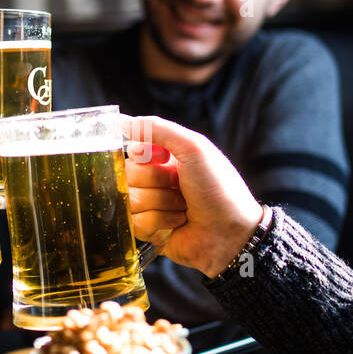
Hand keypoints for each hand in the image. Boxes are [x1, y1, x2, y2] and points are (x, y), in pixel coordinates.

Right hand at [122, 114, 262, 277]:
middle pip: (129, 175)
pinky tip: (179, 223)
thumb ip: (157, 129)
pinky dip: (159, 221)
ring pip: (130, 199)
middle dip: (157, 181)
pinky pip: (135, 222)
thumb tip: (121, 121)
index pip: (133, 151)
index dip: (146, 156)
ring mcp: (151, 207)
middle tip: (180, 187)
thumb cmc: (219, 188)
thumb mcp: (193, 147)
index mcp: (166, 159)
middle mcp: (156, 182)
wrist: (232, 232)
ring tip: (184, 207)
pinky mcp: (149, 231)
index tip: (165, 158)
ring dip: (161, 203)